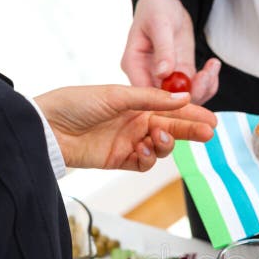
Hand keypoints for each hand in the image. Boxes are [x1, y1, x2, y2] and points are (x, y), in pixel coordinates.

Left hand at [34, 85, 216, 170]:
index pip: (172, 109)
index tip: (211, 120)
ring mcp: (129, 142)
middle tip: (208, 134)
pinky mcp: (119, 160)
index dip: (192, 114)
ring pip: (161, 148)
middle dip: (191, 131)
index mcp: (137, 103)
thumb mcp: (116, 96)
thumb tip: (184, 98)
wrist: (46, 127)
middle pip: (172, 128)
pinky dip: (148, 159)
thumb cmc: (76, 103)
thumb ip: (151, 99)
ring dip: (166, 144)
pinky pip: (144, 163)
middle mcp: (136, 122)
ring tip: (160, 138)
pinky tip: (143, 151)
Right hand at [121, 0, 220, 103]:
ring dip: (203, 88)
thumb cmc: (157, 8)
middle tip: (205, 78)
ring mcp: (165, 79)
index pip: (143, 92)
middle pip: (166, 102)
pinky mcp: (181, 77)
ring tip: (212, 67)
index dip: (162, 100)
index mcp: (134, 64)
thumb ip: (163, 48)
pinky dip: (208, 83)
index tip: (183, 95)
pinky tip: (213, 66)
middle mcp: (147, 76)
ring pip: (184, 99)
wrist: (169, 6)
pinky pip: (196, 89)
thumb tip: (163, 73)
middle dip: (189, 96)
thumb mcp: (160, 23)